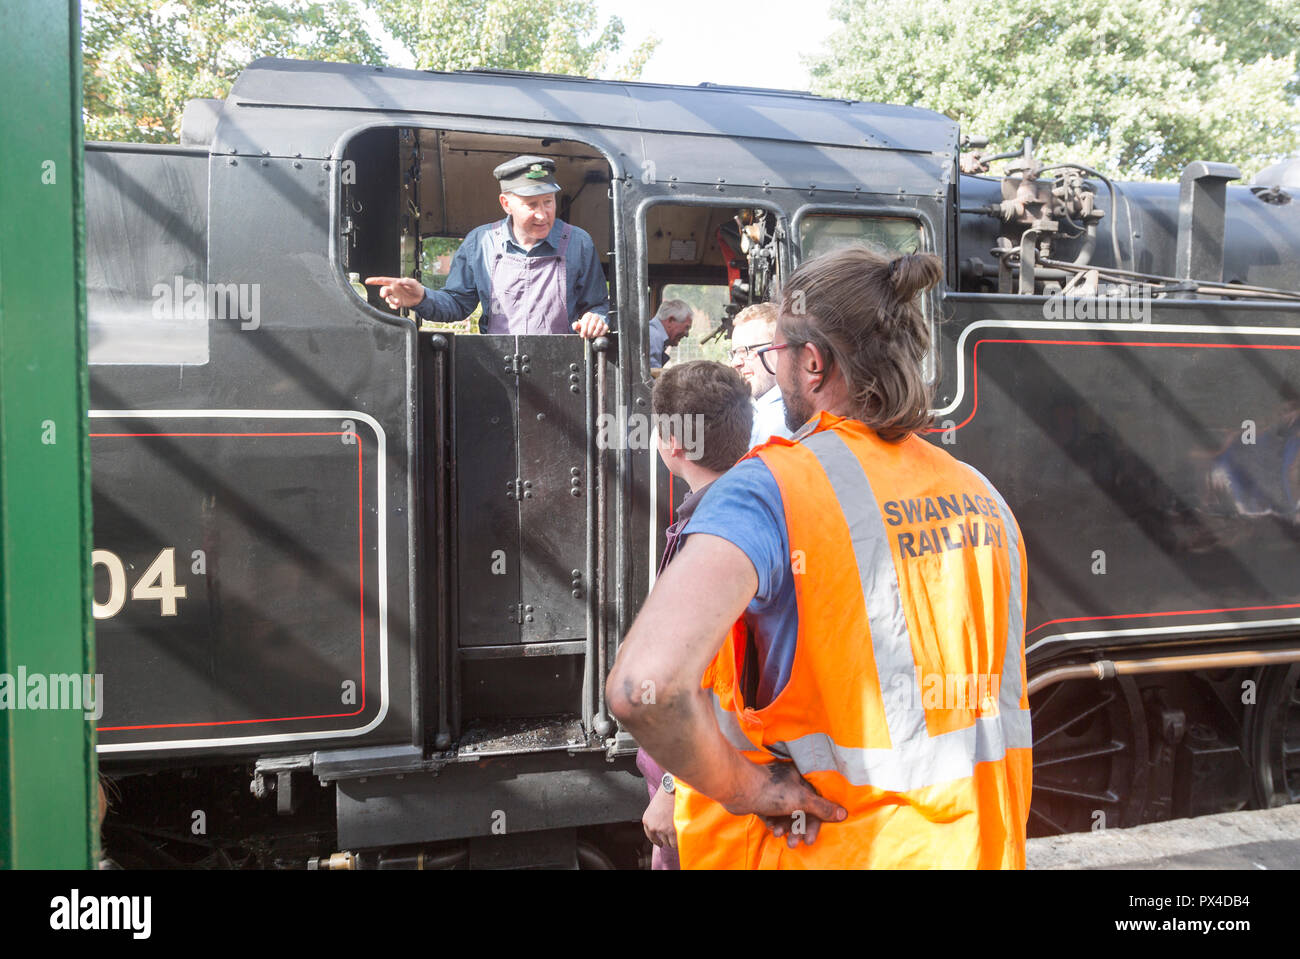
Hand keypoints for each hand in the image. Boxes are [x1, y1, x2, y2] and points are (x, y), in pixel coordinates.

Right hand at [364, 276, 424, 310]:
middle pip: (383, 290)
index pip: (383, 280)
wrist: (420, 297)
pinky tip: (397, 305)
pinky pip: (392, 305)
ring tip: (398, 302)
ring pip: (388, 299)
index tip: (367, 281)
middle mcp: (393, 289)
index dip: (374, 280)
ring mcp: (395, 296)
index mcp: (395, 282)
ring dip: (391, 301)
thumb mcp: (413, 282)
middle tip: (384, 295)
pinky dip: (393, 306)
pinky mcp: (397, 303)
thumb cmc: (416, 288)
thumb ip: (407, 281)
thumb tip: (400, 281)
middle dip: (382, 293)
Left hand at [572, 311, 608, 338]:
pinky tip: (597, 335)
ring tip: (591, 336)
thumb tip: (574, 327)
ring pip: (599, 327)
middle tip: (587, 336)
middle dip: (589, 333)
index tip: (582, 335)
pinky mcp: (605, 325)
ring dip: (594, 334)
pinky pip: (604, 329)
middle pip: (592, 325)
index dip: (584, 330)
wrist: (594, 322)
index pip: (586, 322)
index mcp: (588, 315)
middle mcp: (595, 316)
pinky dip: (601, 333)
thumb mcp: (580, 325)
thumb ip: (576, 325)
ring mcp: (601, 320)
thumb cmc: (586, 324)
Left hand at [642, 785, 676, 848]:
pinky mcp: (674, 831)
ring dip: (676, 839)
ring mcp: (664, 830)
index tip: (660, 843)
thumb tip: (665, 822)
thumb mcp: (657, 804)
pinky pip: (678, 842)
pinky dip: (682, 840)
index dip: (657, 840)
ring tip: (682, 833)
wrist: (676, 786)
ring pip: (671, 843)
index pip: (650, 835)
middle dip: (669, 838)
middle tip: (676, 834)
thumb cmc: (668, 790)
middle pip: (663, 840)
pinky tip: (685, 837)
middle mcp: (654, 826)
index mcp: (647, 819)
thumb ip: (658, 815)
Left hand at [726, 761, 846, 847]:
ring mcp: (776, 791)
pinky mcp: (764, 799)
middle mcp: (790, 782)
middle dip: (799, 829)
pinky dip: (775, 823)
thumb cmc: (771, 790)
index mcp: (802, 777)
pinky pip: (775, 815)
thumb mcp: (801, 800)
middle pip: (802, 810)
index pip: (817, 802)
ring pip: (787, 814)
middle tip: (796, 843)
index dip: (816, 821)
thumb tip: (844, 813)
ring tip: (781, 837)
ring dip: (787, 828)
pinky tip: (772, 829)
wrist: (737, 788)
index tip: (811, 838)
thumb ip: (822, 807)